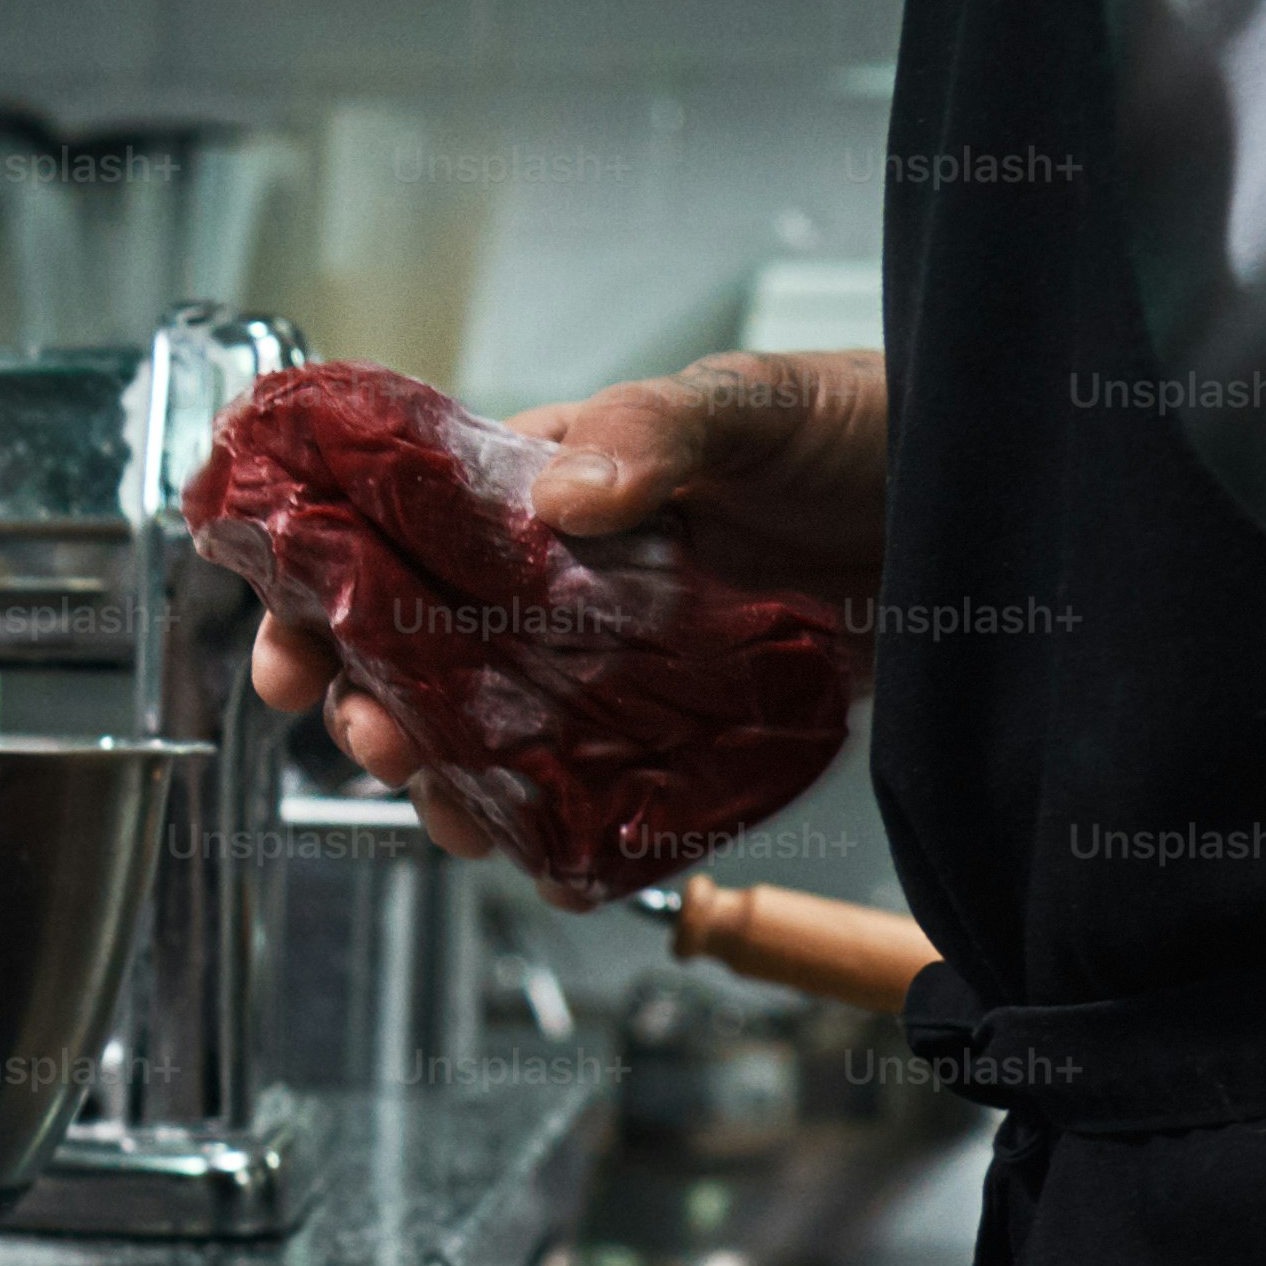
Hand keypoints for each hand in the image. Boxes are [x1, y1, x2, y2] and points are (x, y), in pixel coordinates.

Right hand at [249, 349, 889, 868]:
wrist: (980, 495)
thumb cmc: (853, 425)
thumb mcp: (750, 404)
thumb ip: (657, 434)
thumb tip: (565, 497)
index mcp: (542, 485)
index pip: (392, 531)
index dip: (319, 588)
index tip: (285, 643)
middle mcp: (561, 579)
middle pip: (425, 652)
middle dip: (373, 705)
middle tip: (372, 739)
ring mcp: (618, 661)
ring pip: (497, 733)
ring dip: (453, 781)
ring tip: (450, 813)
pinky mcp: (686, 728)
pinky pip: (604, 790)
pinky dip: (566, 833)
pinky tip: (548, 860)